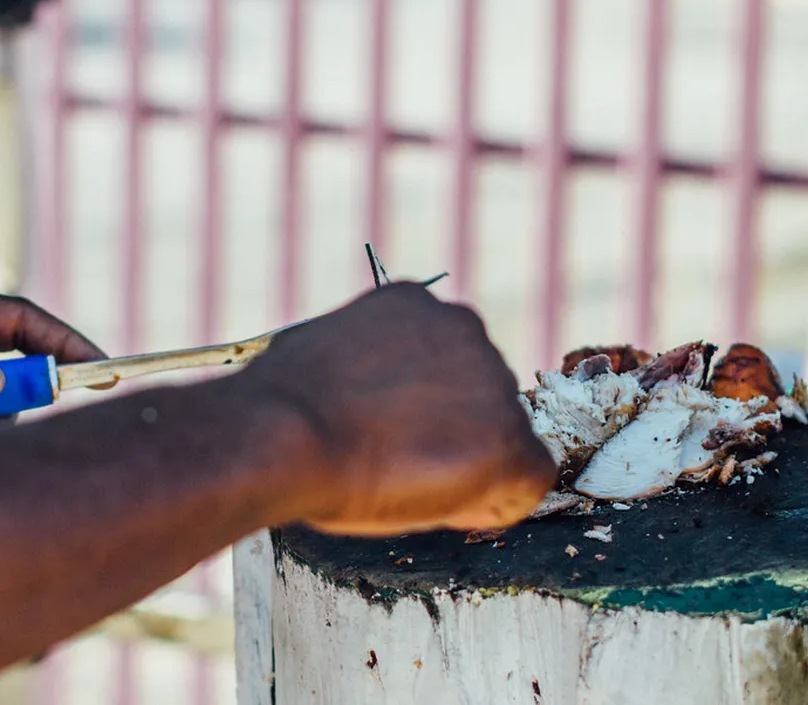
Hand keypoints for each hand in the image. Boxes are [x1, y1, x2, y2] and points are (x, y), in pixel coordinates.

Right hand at [239, 282, 553, 534]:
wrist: (283, 435)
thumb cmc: (281, 404)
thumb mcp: (323, 355)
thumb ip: (367, 364)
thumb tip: (365, 393)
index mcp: (416, 304)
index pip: (443, 360)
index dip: (419, 409)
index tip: (385, 434)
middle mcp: (465, 328)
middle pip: (477, 396)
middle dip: (446, 432)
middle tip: (388, 462)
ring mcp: (493, 380)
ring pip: (501, 437)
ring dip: (466, 464)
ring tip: (400, 478)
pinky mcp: (509, 437)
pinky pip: (526, 481)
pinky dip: (495, 504)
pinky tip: (443, 504)